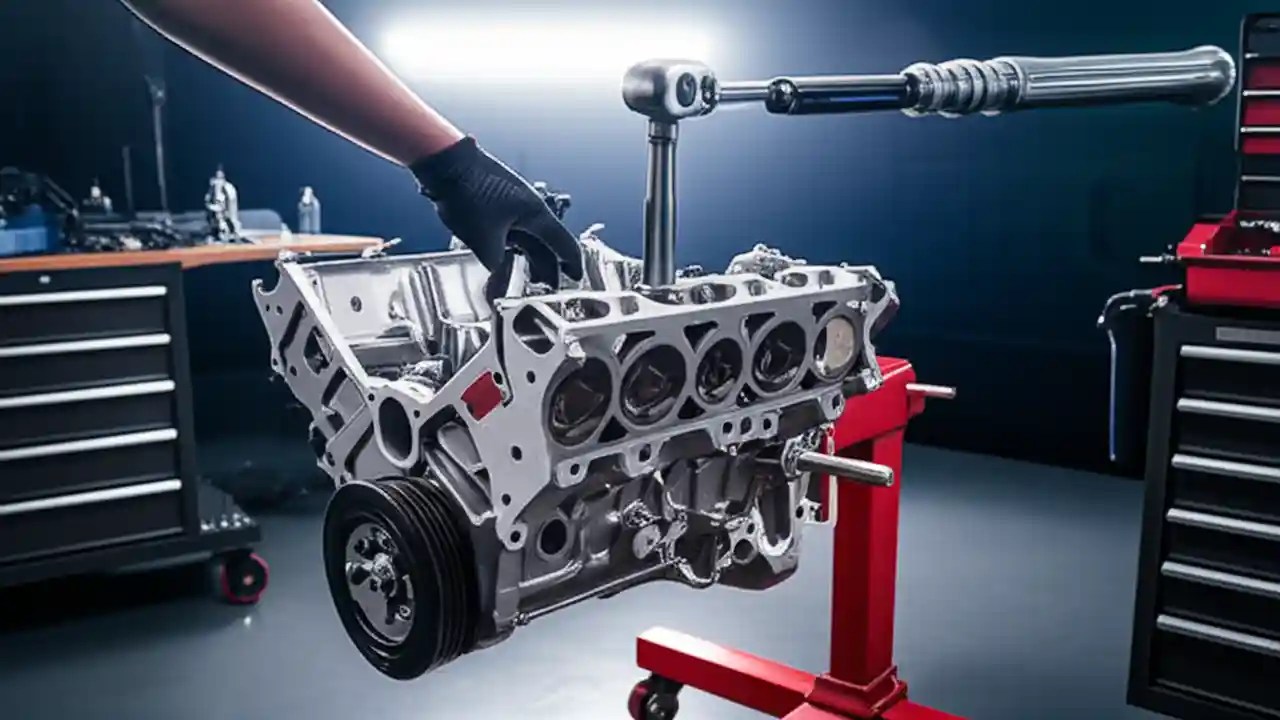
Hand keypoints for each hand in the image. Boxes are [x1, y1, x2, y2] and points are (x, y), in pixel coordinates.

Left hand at [411, 137, 583, 295]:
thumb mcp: (484, 240)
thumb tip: (498, 279)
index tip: (576, 278)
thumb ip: (495, 264)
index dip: (572, 264)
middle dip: (548, 267)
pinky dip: (513, 248)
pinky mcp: (496, 203)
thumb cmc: (469, 194)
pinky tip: (505, 258)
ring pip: (527, 238)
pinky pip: (511, 231)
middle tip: (548, 288)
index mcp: (536, 215)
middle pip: (546, 244)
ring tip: (528, 278)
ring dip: (529, 258)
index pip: (564, 244)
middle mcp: (529, 209)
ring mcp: (512, 205)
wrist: (446, 163)